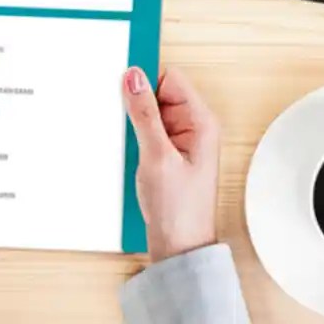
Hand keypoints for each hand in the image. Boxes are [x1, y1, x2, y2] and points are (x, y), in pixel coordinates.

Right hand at [122, 67, 220, 261]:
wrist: (179, 247)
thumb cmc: (179, 209)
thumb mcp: (156, 156)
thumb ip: (144, 114)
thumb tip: (133, 77)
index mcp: (200, 122)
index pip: (171, 79)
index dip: (146, 82)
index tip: (122, 87)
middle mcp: (193, 127)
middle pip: (158, 95)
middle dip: (137, 106)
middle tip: (129, 129)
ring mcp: (180, 141)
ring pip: (148, 114)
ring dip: (134, 125)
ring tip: (134, 149)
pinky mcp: (167, 154)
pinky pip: (146, 132)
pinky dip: (134, 139)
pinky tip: (131, 156)